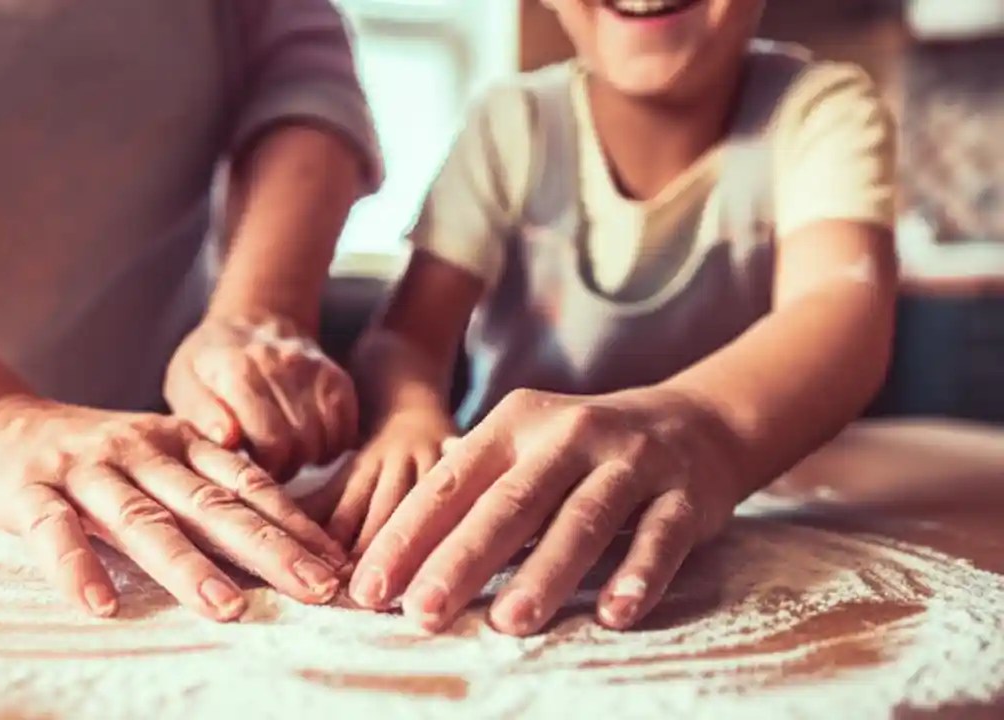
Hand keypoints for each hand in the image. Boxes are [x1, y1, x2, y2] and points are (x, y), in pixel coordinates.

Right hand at [0, 394, 348, 620]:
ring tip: (227, 610)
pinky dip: (76, 568)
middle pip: (212, 504)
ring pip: (142, 519)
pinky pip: (54, 532)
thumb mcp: (158, 461)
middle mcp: (141, 452)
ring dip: (187, 566)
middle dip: (269, 549)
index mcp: (180, 444)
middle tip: (318, 589)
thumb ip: (208, 489)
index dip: (295, 524)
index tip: (339, 564)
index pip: (248, 486)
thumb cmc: (92, 456)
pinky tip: (100, 607)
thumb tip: (283, 536)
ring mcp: (85, 470)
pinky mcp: (29, 491)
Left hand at [164, 313, 357, 479]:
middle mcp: (283, 367)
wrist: (251, 321)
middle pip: (301, 445)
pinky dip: (330, 446)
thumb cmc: (209, 363)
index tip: (250, 467)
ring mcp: (315, 372)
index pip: (271, 439)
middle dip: (285, 466)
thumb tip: (227, 438)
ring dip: (308, 457)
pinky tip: (308, 442)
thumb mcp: (184, 382)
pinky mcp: (337, 379)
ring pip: (326, 441)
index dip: (264, 467)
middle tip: (267, 463)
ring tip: (285, 451)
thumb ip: (199, 412)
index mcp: (239, 371)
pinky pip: (346, 430)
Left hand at [348, 387, 746, 634]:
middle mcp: (568, 435)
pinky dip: (638, 575)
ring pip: (582, 520)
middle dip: (461, 559)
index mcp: (514, 424)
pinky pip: (660, 538)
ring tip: (507, 622)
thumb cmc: (578, 453)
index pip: (451, 484)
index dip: (407, 537)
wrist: (691, 423)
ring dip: (545, 573)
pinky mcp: (683, 495)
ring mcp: (629, 462)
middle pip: (508, 503)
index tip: (369, 589)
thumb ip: (463, 491)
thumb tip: (385, 553)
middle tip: (422, 612)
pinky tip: (613, 614)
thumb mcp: (519, 449)